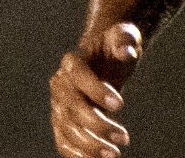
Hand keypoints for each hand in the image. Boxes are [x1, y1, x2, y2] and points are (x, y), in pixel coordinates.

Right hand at [49, 22, 140, 156]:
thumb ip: (125, 39)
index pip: (78, 75)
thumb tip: (125, 49)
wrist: (103, 62)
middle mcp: (61, 84)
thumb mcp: (124, 37)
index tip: (120, 104)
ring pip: (66, 128)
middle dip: (96, 125)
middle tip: (123, 138)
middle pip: (72, 107)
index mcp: (73, 62)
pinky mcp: (62, 122)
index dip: (96, 89)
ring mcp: (58, 105)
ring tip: (115, 153)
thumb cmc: (115, 50)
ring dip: (89, 145)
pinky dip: (76, 155)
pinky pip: (63, 142)